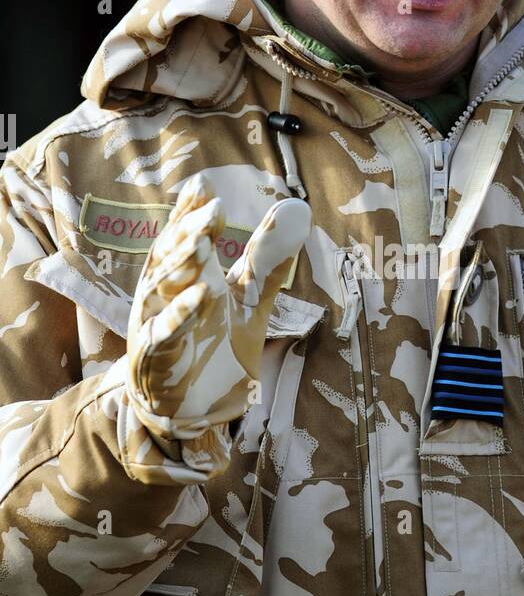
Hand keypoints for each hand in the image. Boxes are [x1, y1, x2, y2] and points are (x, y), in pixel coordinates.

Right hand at [125, 172, 310, 474]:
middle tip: (212, 207)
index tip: (204, 185)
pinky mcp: (157, 359)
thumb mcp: (246, 303)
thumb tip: (298, 213)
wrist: (186, 410)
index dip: (189, 211)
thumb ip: (268, 263)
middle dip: (190, 230)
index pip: (181, 236)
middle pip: (172, 256)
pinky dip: (181, 315)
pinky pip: (166, 334)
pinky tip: (201, 296)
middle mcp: (162, 294)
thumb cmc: (211, 346)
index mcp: (180, 276)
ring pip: (163, 290)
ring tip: (203, 242)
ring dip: (183, 265)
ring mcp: (155, 324)